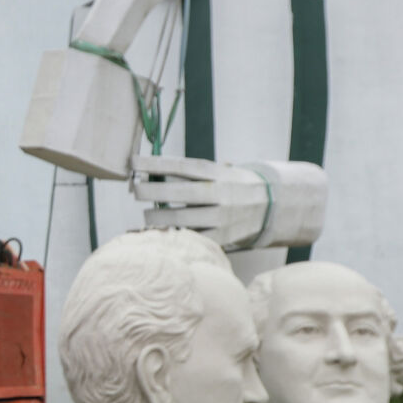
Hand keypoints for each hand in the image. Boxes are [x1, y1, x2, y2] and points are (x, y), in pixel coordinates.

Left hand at [130, 157, 327, 249]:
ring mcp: (221, 217)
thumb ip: (190, 174)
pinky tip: (164, 234)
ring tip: (146, 218)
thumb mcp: (217, 172)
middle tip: (134, 190)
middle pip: (176, 193)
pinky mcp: (223, 238)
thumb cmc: (231, 186)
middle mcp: (219, 194)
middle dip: (149, 191)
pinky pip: (193, 239)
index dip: (153, 164)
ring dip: (157, 219)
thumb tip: (149, 174)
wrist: (269, 205)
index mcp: (216, 173)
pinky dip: (176, 236)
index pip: (178, 166)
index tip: (132, 163)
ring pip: (180, 220)